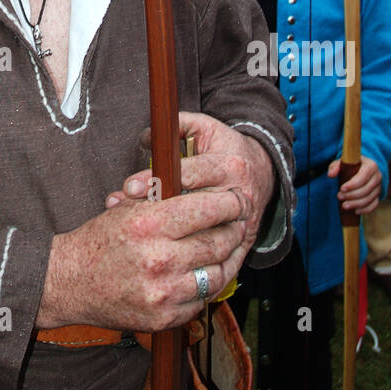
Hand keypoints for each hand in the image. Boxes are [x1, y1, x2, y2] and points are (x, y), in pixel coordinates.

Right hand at [39, 187, 247, 333]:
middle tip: (239, 222)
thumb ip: (163, 199)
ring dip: (228, 260)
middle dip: (234, 230)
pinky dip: (206, 287)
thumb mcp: (127, 209)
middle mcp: (158, 259)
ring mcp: (163, 292)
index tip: (237, 200)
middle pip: (217, 243)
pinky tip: (205, 274)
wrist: (71, 282)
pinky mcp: (164, 317)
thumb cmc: (100, 241)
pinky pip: (201, 301)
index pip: (205, 210)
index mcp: (149, 225)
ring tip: (229, 248)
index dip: (229, 204)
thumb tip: (205, 190)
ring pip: (216, 275)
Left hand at [107, 112, 275, 251]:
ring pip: (203, 236)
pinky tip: (167, 262)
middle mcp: (236, 195)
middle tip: (126, 214)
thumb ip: (178, 126)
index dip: (157, 180)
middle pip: (193, 208)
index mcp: (227, 166)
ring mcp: (241, 222)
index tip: (130, 186)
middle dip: (158, 212)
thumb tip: (147, 138)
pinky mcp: (242, 243)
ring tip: (142, 240)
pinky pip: (218, 259)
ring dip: (172, 240)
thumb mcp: (206, 128)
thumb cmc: (225, 149)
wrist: (263, 172)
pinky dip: (193, 263)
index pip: (188, 174)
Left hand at [327, 156, 380, 213]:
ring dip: (356, 204)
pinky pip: (374, 205)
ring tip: (344, 205)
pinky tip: (355, 211)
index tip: (341, 189)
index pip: (363, 177)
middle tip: (339, 197)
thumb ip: (335, 167)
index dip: (352, 185)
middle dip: (352, 195)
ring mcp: (379, 187)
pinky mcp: (378, 195)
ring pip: (369, 199)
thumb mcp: (343, 161)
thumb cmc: (352, 164)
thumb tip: (330, 175)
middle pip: (366, 190)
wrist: (364, 167)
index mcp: (371, 165)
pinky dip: (365, 210)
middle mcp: (377, 176)